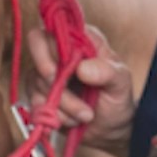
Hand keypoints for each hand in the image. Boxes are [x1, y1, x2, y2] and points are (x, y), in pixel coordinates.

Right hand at [26, 23, 135, 154]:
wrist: (110, 128)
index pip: (52, 29)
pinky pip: (35, 103)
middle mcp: (60, 52)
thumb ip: (107, 72)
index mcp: (81, 39)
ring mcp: (47, 73)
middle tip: (67, 95)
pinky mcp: (40, 94)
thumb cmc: (117, 97)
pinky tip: (72, 120)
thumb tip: (82, 68)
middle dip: (52, 81)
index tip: (56, 71)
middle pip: (37, 54)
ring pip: (37, 83)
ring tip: (85, 114)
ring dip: (62, 105)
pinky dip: (54, 116)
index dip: (48, 48)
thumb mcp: (121, 82)